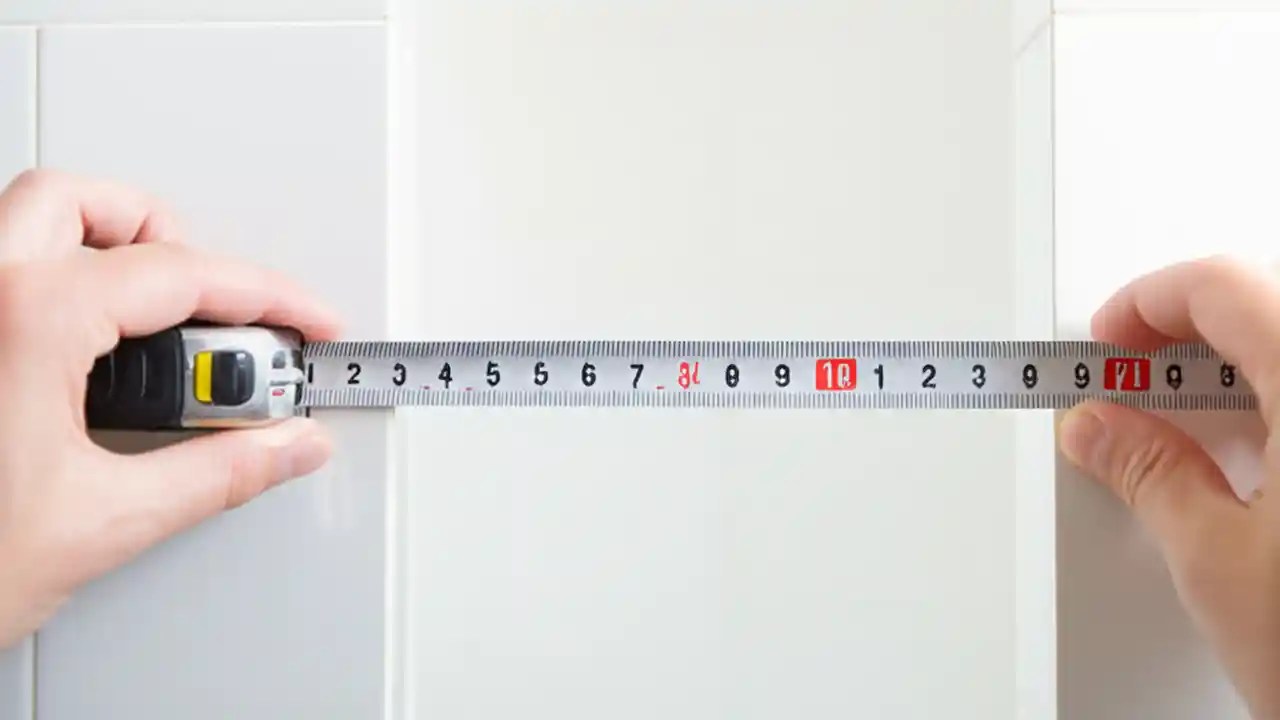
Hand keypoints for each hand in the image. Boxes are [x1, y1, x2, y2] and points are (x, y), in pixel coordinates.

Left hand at [0, 169, 341, 647]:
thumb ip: (216, 474)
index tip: (307, 322)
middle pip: (83, 205)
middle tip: (223, 304)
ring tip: (160, 312)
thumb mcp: (103, 521)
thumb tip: (285, 446)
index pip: (178, 274)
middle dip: (169, 237)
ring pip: (28, 222)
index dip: (266, 297)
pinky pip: (1, 273)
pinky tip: (89, 345)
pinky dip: (54, 282)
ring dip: (103, 245)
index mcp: (25, 321)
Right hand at [1058, 256, 1279, 718]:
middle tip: (1132, 387)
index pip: (1223, 288)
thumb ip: (1149, 474)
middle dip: (1187, 338)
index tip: (1107, 345)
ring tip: (1184, 427)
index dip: (1147, 303)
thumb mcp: (1219, 563)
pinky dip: (1278, 409)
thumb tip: (1101, 430)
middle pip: (1267, 310)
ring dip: (1238, 372)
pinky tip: (1254, 460)